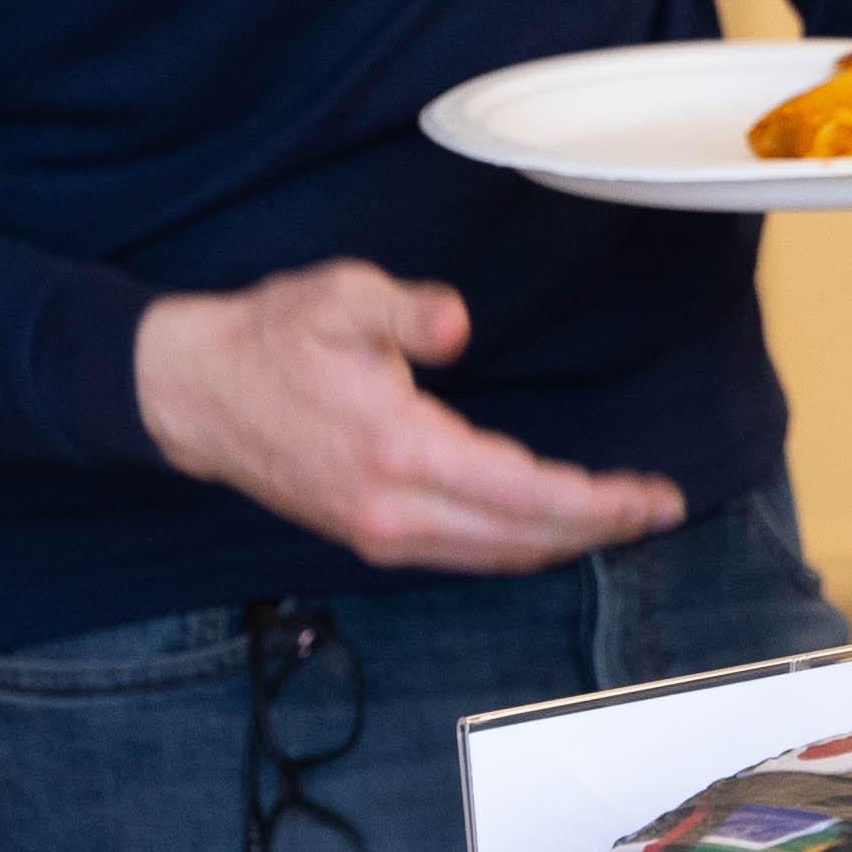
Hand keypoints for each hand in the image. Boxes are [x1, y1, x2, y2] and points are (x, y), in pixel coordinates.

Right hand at [136, 265, 686, 571]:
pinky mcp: (368, 535)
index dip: (597, 501)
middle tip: (662, 508)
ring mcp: (377, 531)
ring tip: (624, 519)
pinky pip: (465, 554)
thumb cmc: (270, 337)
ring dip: (565, 541)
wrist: (188, 393)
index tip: (654, 496)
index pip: (523, 493)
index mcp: (396, 449)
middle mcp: (391, 509)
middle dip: (601, 526)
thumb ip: (407, 312)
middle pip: (522, 536)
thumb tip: (458, 325)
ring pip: (496, 554)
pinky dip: (521, 545)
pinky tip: (554, 527)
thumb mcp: (339, 297)